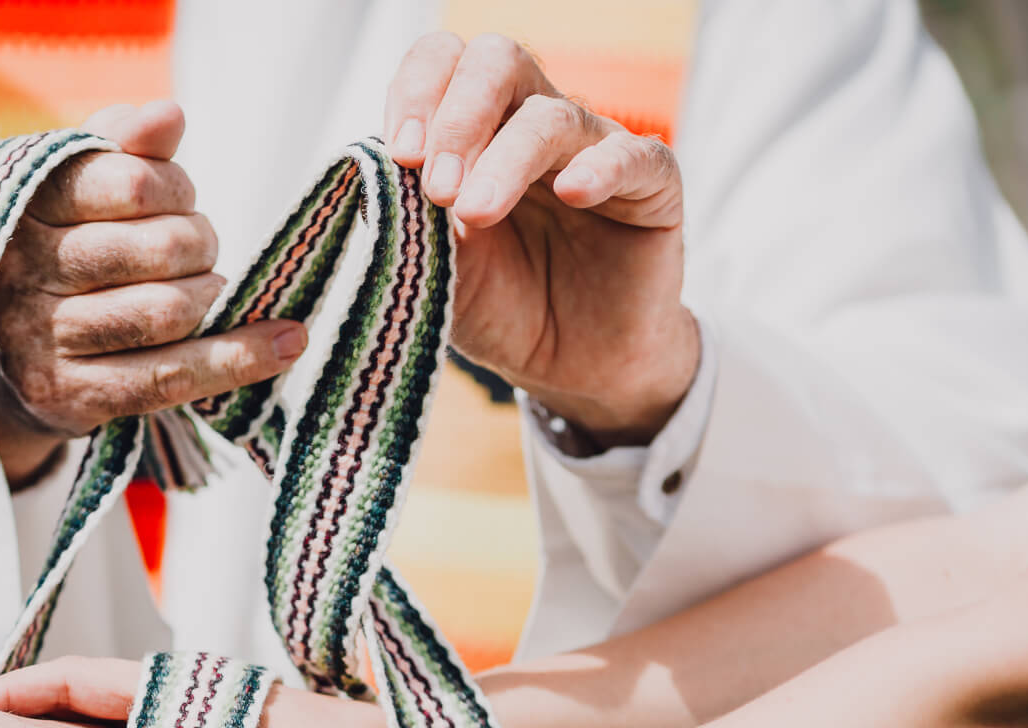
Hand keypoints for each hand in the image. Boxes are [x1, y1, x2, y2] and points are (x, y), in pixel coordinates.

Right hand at [0, 99, 307, 484]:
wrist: (6, 362)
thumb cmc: (62, 255)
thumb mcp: (78, 189)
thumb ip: (125, 148)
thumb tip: (168, 115)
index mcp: (24, 206)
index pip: (129, 183)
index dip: (175, 187)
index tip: (180, 198)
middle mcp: (24, 273)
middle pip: (158, 248)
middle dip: (199, 242)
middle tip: (197, 248)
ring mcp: (45, 342)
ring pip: (168, 312)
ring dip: (209, 296)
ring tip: (204, 291)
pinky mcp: (75, 397)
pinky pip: (174, 375)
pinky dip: (240, 358)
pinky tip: (287, 343)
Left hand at [383, 33, 698, 445]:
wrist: (574, 366)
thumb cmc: (504, 308)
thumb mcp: (440, 270)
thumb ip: (410, 220)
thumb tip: (375, 173)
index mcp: (476, 131)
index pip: (444, 64)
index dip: (417, 93)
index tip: (398, 154)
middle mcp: (532, 126)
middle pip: (497, 61)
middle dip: (458, 115)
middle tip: (437, 185)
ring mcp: (594, 149)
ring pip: (552, 116)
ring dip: (505, 159)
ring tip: (474, 212)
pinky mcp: (651, 186)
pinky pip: (633, 155)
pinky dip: (598, 168)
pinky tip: (571, 193)